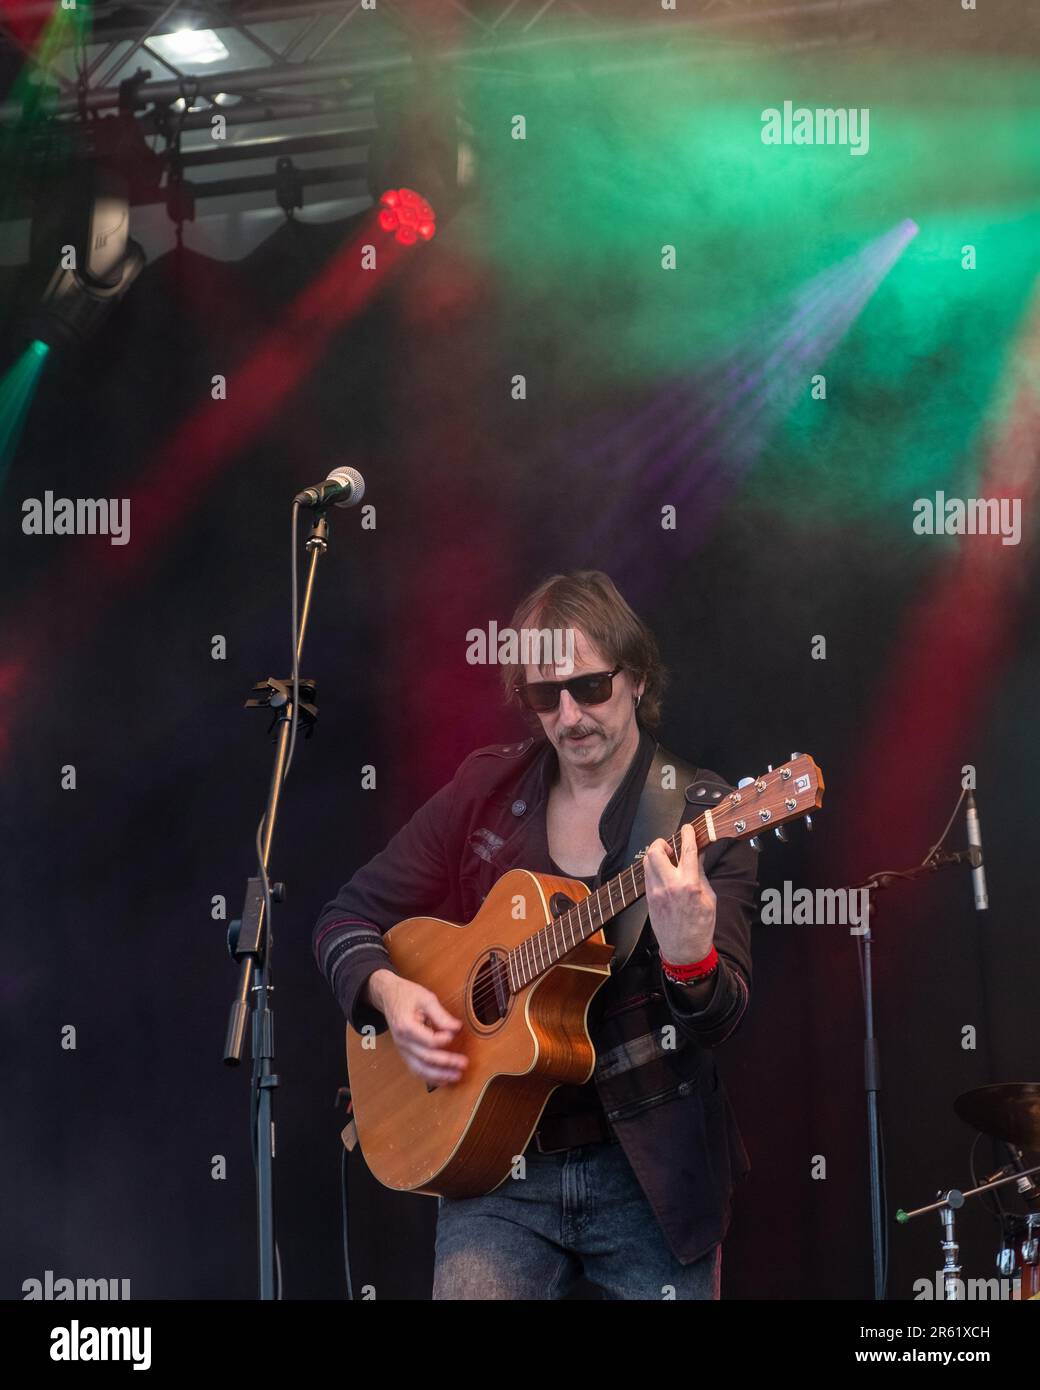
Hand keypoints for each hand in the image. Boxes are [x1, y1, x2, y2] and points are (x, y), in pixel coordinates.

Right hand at [369, 972, 467, 1085]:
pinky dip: (430, 1077)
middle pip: (425, 1057)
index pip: (427, 1040)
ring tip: (456, 1076)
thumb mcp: (426, 998)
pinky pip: (416, 1069)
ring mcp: (402, 1049)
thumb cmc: (408, 995)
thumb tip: (456, 1028)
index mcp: (406, 1026)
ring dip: (439, 1075)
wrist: (389, 997)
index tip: (455, 1034)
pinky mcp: (405, 1053)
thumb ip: (441, 1015)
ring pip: (420, 1068)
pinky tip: (443, 1079)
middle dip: (446, 1062)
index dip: (443, 1039)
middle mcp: (402, 1041)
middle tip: (464, 1063)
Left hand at [643, 822, 716, 963]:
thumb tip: (698, 854)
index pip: (687, 850)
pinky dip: (653, 868)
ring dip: (656, 854)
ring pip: (647, 862)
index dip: (688, 834)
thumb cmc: (701, 927)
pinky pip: (647, 875)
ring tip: (667, 859)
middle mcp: (669, 885)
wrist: (684, 950)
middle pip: (656, 851)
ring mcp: (655, 892)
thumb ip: (701, 873)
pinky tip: (663, 873)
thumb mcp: (709, 898)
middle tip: (671, 845)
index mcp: (689, 884)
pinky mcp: (648, 898)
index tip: (689, 828)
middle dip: (662, 842)